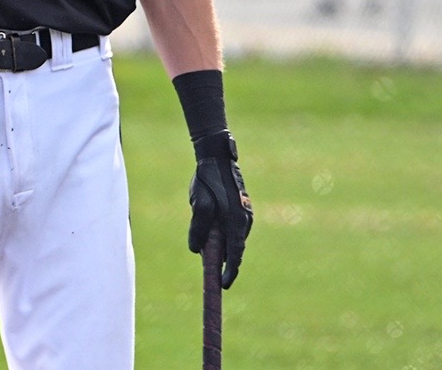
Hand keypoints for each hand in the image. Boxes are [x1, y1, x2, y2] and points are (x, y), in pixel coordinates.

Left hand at [187, 131, 252, 288]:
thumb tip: (196, 250)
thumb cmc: (207, 180)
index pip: (235, 255)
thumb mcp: (198, 206)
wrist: (217, 156)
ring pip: (232, 238)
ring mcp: (245, 213)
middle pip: (234, 248)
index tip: (223, 285)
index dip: (230, 273)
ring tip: (204, 241)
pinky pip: (232, 228)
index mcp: (236, 221)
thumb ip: (198, 230)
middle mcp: (245, 219)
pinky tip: (211, 227)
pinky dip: (222, 234)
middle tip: (208, 266)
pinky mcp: (241, 208)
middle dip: (222, 258)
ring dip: (220, 244)